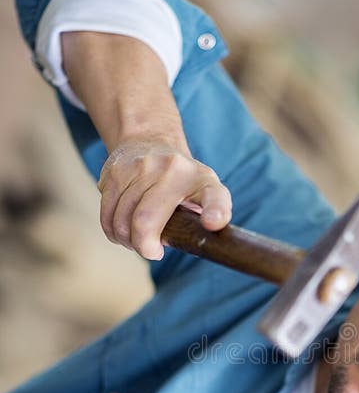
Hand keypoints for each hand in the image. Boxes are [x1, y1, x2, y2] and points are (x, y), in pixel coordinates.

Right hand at [97, 139, 231, 259]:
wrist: (149, 141)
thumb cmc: (182, 183)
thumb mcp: (204, 194)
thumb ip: (208, 219)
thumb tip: (202, 241)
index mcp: (202, 181)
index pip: (214, 196)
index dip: (216, 211)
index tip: (213, 223)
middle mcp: (173, 169)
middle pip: (146, 220)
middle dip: (144, 246)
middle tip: (151, 251)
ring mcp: (141, 166)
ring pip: (122, 221)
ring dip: (126, 240)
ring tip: (136, 239)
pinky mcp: (115, 170)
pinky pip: (107, 214)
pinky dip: (113, 231)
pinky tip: (122, 231)